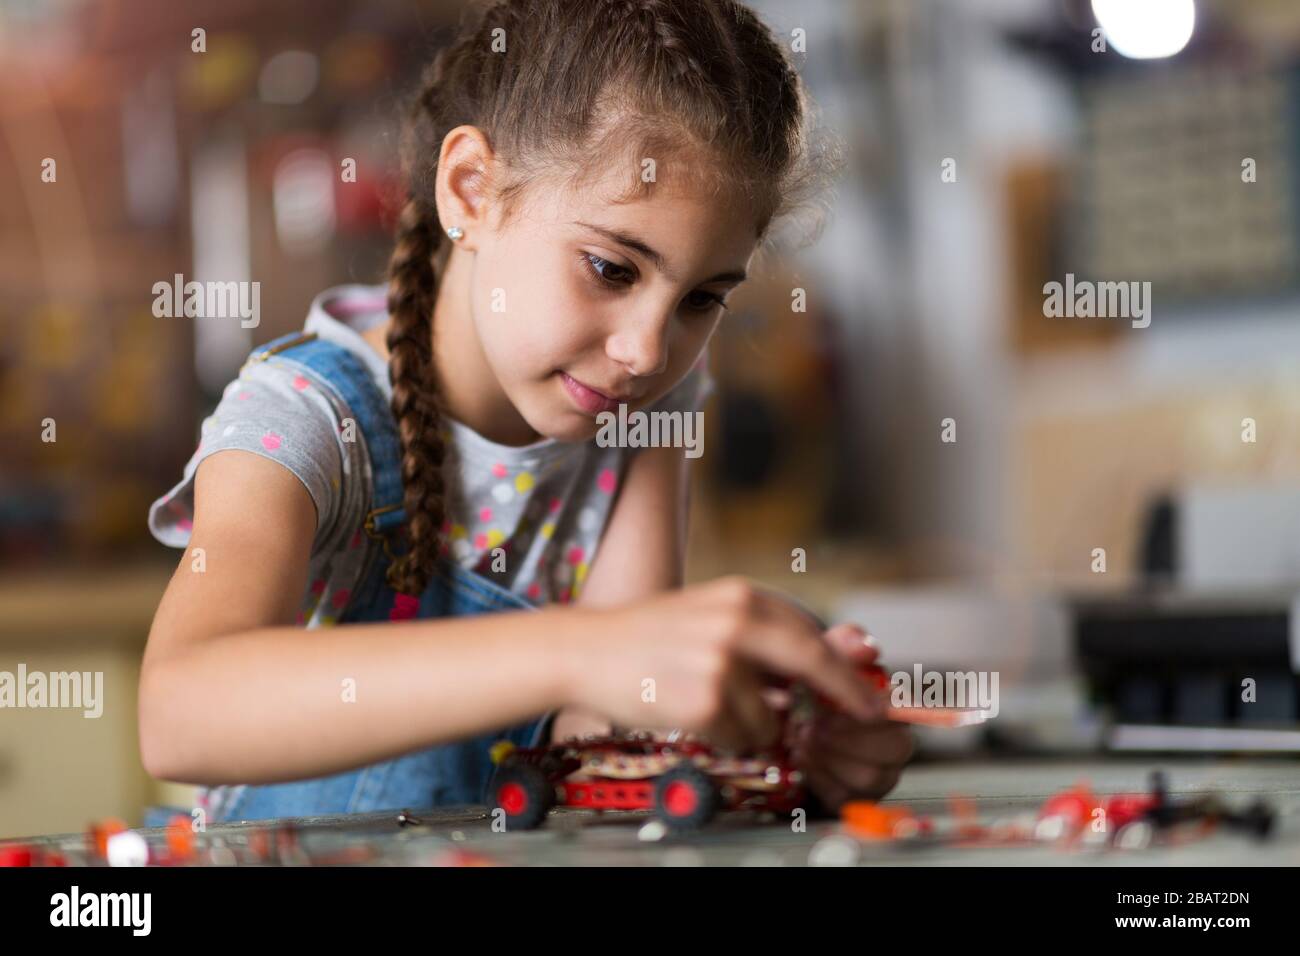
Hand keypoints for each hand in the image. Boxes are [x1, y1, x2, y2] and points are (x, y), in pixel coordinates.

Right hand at [558, 577, 881, 752]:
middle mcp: (736, 622)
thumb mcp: (710, 618)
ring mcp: (722, 660)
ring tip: (709, 704)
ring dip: (754, 725)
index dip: (843, 665)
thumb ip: (766, 635)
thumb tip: (835, 652)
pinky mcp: (706, 698)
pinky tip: (693, 714)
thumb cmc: (647, 637)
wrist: (586, 651)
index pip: (810, 632)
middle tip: (868, 711)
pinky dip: (727, 737)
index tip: (867, 688)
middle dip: (845, 691)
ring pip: (772, 714)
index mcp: (740, 597)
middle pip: (811, 661)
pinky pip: (741, 735)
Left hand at [791, 623, 913, 810]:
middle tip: (815, 725)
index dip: (874, 710)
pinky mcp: (853, 796)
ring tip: (802, 739)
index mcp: (894, 706)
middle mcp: (894, 742)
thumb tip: (867, 647)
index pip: (905, 711)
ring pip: (871, 777)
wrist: (788, 716)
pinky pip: (846, 797)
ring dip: (831, 757)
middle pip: (897, 750)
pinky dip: (819, 777)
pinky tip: (802, 758)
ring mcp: (878, 773)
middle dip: (851, 737)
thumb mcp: (822, 655)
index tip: (837, 705)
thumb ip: (845, 645)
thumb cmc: (816, 685)